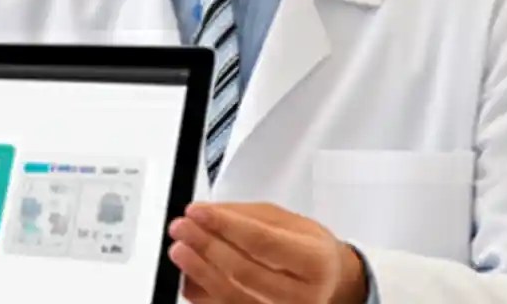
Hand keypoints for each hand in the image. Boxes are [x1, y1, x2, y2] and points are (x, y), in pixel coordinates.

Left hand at [168, 202, 368, 303]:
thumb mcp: (285, 220)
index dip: (225, 226)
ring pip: (233, 297)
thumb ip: (244, 216)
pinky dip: (202, 293)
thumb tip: (205, 213)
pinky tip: (189, 274)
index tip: (198, 212)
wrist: (326, 280)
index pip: (262, 242)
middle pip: (245, 272)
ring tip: (180, 249)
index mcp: (314, 261)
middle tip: (182, 227)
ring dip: (199, 272)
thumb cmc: (306, 248)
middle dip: (207, 247)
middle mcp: (303, 295)